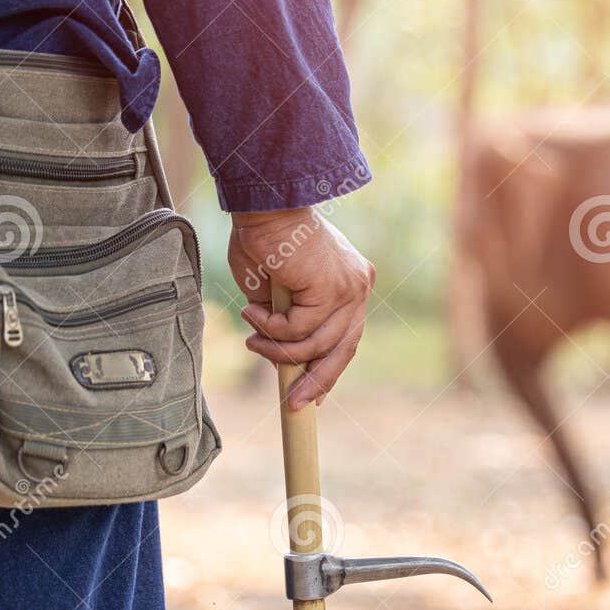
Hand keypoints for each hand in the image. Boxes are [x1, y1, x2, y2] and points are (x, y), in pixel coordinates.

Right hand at [229, 207, 374, 408]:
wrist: (264, 204)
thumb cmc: (265, 239)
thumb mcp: (277, 293)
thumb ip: (286, 322)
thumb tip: (280, 359)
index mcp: (351, 283)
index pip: (346, 337)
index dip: (329, 369)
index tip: (314, 396)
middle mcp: (358, 286)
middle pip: (343, 349)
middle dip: (316, 381)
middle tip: (294, 404)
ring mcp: (350, 288)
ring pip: (316, 344)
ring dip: (277, 348)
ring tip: (251, 337)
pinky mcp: (332, 289)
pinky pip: (298, 329)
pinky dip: (271, 328)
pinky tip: (252, 311)